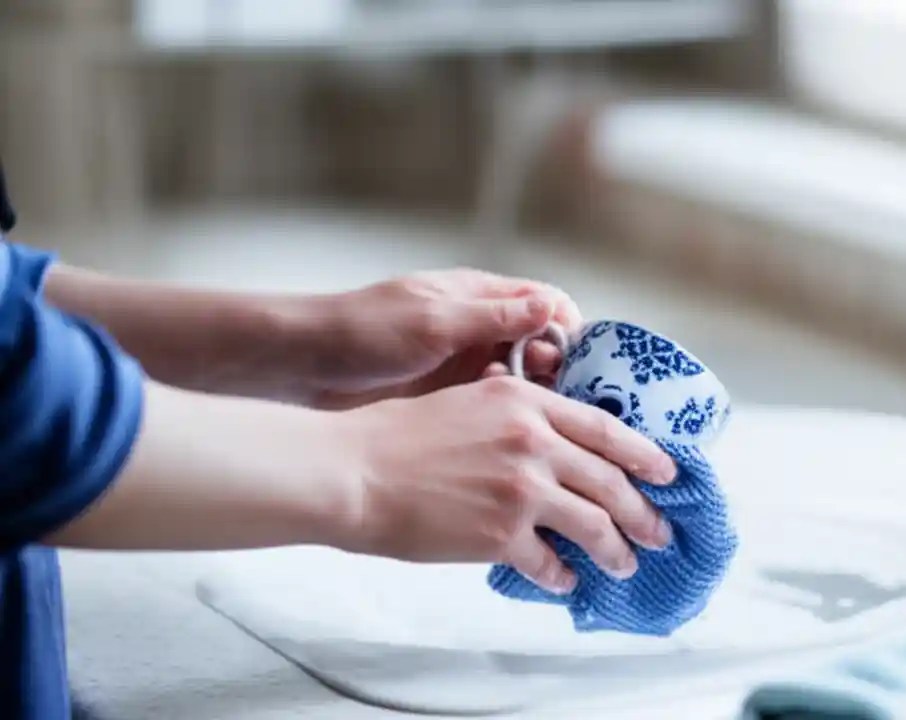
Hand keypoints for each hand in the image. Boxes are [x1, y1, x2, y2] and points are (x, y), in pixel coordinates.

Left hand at [302, 269, 582, 408]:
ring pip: (526, 378)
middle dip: (562, 369)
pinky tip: (506, 430)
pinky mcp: (454, 399)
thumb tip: (550, 309)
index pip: (547, 303)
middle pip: (544, 344)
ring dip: (539, 395)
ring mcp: (468, 365)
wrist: (303, 368)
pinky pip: (498, 405)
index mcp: (479, 297)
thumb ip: (492, 317)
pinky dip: (511, 416)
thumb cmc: (362, 332)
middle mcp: (481, 328)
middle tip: (564, 398)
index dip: (569, 329)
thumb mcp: (432, 322)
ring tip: (536, 416)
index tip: (580, 362)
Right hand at [341, 375, 677, 592]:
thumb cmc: (399, 434)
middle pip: (612, 481)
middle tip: (658, 531)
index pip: (606, 429)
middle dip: (643, 512)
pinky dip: (563, 575)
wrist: (356, 470)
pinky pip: (550, 562)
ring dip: (617, 550)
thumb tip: (555, 447)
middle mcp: (535, 442)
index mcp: (527, 402)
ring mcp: (522, 490)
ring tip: (625, 563)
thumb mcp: (471, 399)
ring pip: (594, 525)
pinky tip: (565, 581)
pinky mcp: (502, 535)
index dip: (645, 454)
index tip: (667, 472)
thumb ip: (520, 416)